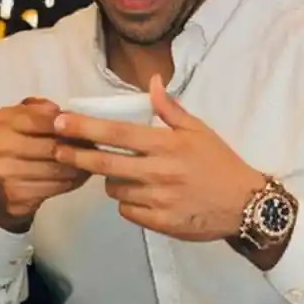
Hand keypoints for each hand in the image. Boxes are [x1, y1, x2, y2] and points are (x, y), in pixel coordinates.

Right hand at [0, 97, 90, 232]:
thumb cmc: (20, 142)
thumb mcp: (25, 118)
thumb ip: (44, 110)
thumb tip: (69, 116)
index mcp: (5, 120)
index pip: (44, 118)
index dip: (69, 123)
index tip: (87, 126)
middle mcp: (1, 144)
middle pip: (52, 146)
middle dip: (77, 147)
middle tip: (95, 146)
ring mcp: (6, 171)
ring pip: (55, 169)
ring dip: (78, 166)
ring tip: (91, 161)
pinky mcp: (16, 193)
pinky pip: (53, 187)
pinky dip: (71, 182)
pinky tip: (79, 176)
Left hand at [53, 75, 265, 242]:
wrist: (246, 204)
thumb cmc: (219, 163)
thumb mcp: (198, 130)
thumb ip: (170, 109)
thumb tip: (153, 81)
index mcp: (166, 144)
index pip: (116, 133)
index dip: (85, 127)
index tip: (60, 122)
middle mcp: (159, 171)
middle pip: (104, 163)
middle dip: (75, 155)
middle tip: (57, 150)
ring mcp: (158, 199)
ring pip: (114, 188)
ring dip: (109, 179)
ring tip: (123, 173)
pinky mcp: (159, 222)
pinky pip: (127, 210)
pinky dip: (127, 202)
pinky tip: (140, 195)